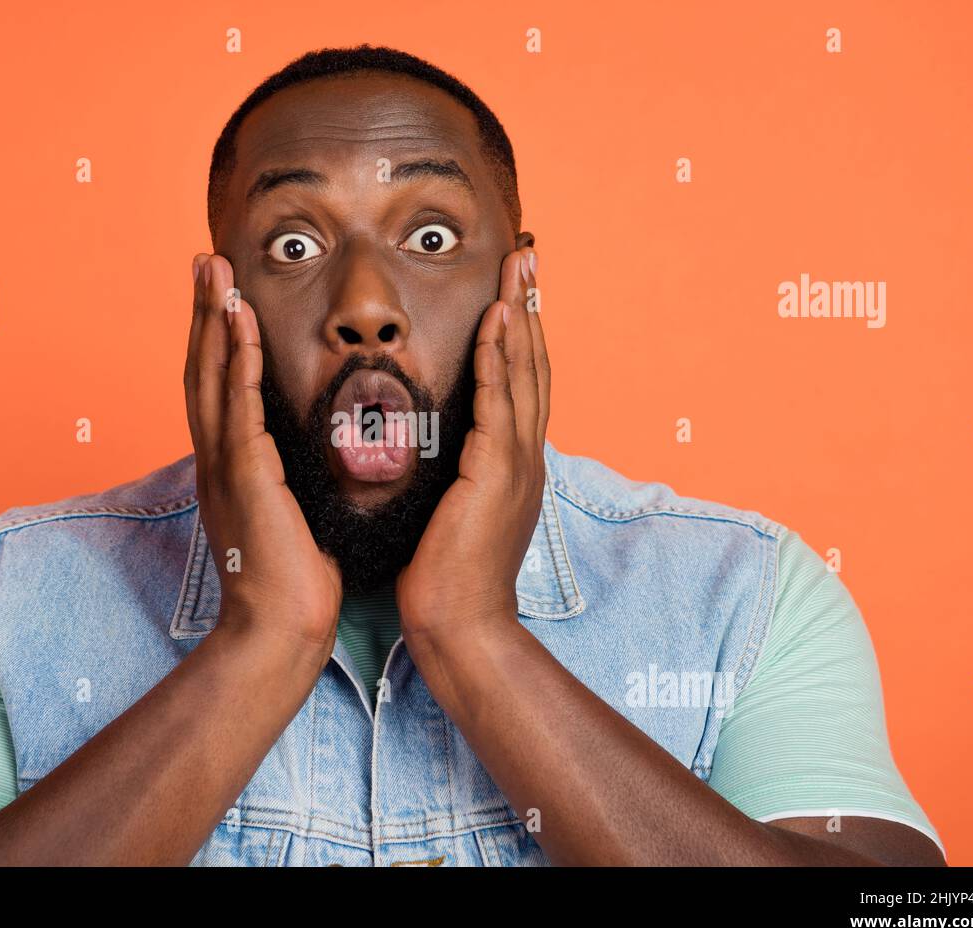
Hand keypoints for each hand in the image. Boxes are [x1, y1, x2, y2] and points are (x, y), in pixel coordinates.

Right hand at [184, 253, 342, 657]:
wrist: (279, 630)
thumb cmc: (292, 582)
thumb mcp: (291, 517)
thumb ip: (290, 481)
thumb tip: (310, 460)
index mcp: (229, 468)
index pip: (217, 388)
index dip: (216, 339)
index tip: (222, 295)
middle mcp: (217, 461)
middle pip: (200, 370)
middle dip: (203, 313)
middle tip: (206, 261)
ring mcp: (224, 468)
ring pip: (209, 378)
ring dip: (212, 321)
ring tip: (215, 272)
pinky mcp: (244, 480)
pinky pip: (238, 410)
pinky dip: (236, 364)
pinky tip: (240, 326)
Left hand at [395, 247, 548, 647]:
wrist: (459, 625)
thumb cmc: (446, 576)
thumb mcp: (454, 510)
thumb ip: (456, 472)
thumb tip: (438, 449)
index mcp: (513, 464)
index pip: (521, 383)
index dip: (520, 333)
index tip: (514, 290)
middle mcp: (525, 456)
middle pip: (534, 365)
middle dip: (531, 308)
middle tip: (529, 257)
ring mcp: (517, 465)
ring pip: (526, 374)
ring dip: (522, 317)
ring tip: (520, 269)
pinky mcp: (496, 475)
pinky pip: (500, 403)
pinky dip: (501, 359)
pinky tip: (496, 321)